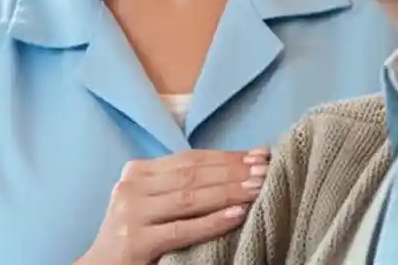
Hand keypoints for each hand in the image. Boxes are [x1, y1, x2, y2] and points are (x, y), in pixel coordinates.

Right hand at [76, 147, 268, 264]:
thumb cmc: (135, 236)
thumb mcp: (151, 204)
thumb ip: (179, 187)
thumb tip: (235, 169)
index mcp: (136, 172)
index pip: (189, 159)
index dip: (226, 156)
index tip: (260, 155)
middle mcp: (131, 187)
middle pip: (191, 174)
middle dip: (233, 171)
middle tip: (266, 169)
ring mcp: (131, 214)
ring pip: (189, 198)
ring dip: (229, 191)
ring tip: (258, 188)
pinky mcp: (136, 242)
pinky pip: (182, 229)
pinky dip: (213, 221)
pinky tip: (237, 214)